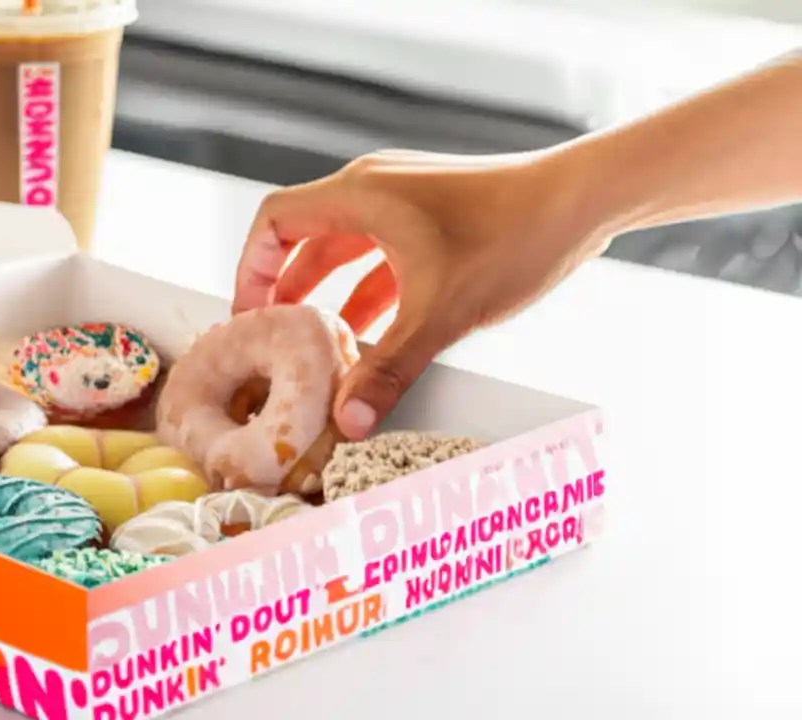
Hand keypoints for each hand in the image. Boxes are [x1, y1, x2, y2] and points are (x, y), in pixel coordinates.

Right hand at [233, 149, 608, 440]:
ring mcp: (405, 200)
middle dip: (284, 291)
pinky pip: (379, 255)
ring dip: (326, 295)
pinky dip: (366, 292)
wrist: (585, 199)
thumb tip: (346, 420)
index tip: (247, 317)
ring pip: (344, 249)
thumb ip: (389, 369)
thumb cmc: (513, 236)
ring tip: (314, 346)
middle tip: (272, 340)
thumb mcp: (442, 312)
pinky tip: (369, 336)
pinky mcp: (433, 216)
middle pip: (303, 237)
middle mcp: (374, 190)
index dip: (250, 270)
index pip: (273, 222)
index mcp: (359, 195)